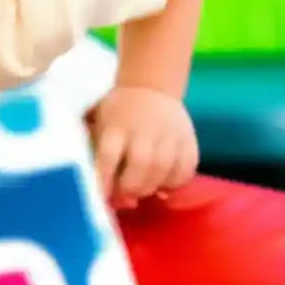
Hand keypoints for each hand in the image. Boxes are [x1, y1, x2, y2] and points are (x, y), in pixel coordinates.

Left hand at [88, 86, 197, 208]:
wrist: (150, 88)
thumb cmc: (118, 115)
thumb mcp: (98, 123)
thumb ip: (96, 153)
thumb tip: (103, 192)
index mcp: (116, 125)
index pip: (108, 156)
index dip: (104, 180)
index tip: (102, 196)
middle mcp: (144, 128)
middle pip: (141, 164)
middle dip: (131, 187)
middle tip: (126, 194)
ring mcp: (169, 133)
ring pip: (164, 169)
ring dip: (152, 187)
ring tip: (144, 189)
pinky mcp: (189, 139)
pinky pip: (186, 169)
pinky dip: (175, 182)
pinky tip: (164, 182)